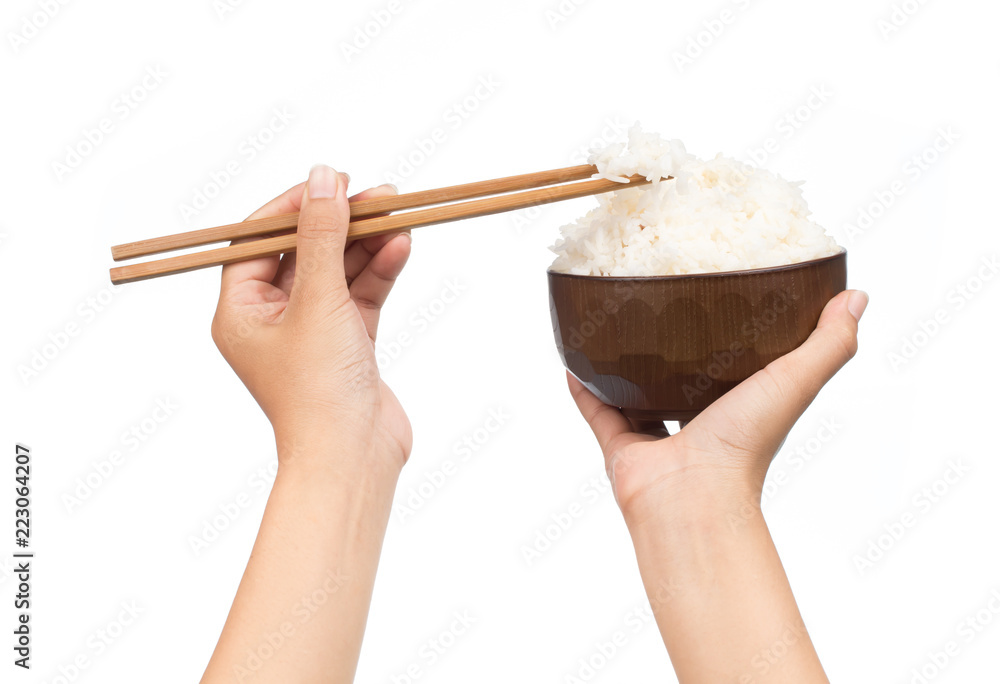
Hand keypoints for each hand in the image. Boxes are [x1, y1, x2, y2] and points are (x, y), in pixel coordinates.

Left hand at [211, 165, 412, 470]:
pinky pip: (362, 295)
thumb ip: (322, 236)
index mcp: (241, 312)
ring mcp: (313, 332)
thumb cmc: (318, 391)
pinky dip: (380, 271)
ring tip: (399, 213)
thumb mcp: (318, 300)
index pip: (257, 241)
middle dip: (340, 223)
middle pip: (304, 252)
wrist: (353, 456)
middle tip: (375, 195)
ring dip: (367, 243)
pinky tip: (401, 246)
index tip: (329, 183)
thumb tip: (324, 180)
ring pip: (340, 271)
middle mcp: (272, 320)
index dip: (292, 207)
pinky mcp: (350, 345)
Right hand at [569, 289, 867, 524]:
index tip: (723, 302)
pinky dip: (585, 389)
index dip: (733, 338)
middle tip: (662, 308)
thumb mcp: (795, 381)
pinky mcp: (620, 447)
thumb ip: (829, 344)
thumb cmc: (745, 446)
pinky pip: (598, 411)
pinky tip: (574, 359)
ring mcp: (656, 438)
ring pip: (637, 396)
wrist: (691, 498)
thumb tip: (858, 297)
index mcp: (737, 410)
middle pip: (683, 380)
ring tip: (616, 327)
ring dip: (626, 368)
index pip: (736, 369)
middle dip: (675, 351)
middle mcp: (697, 425)